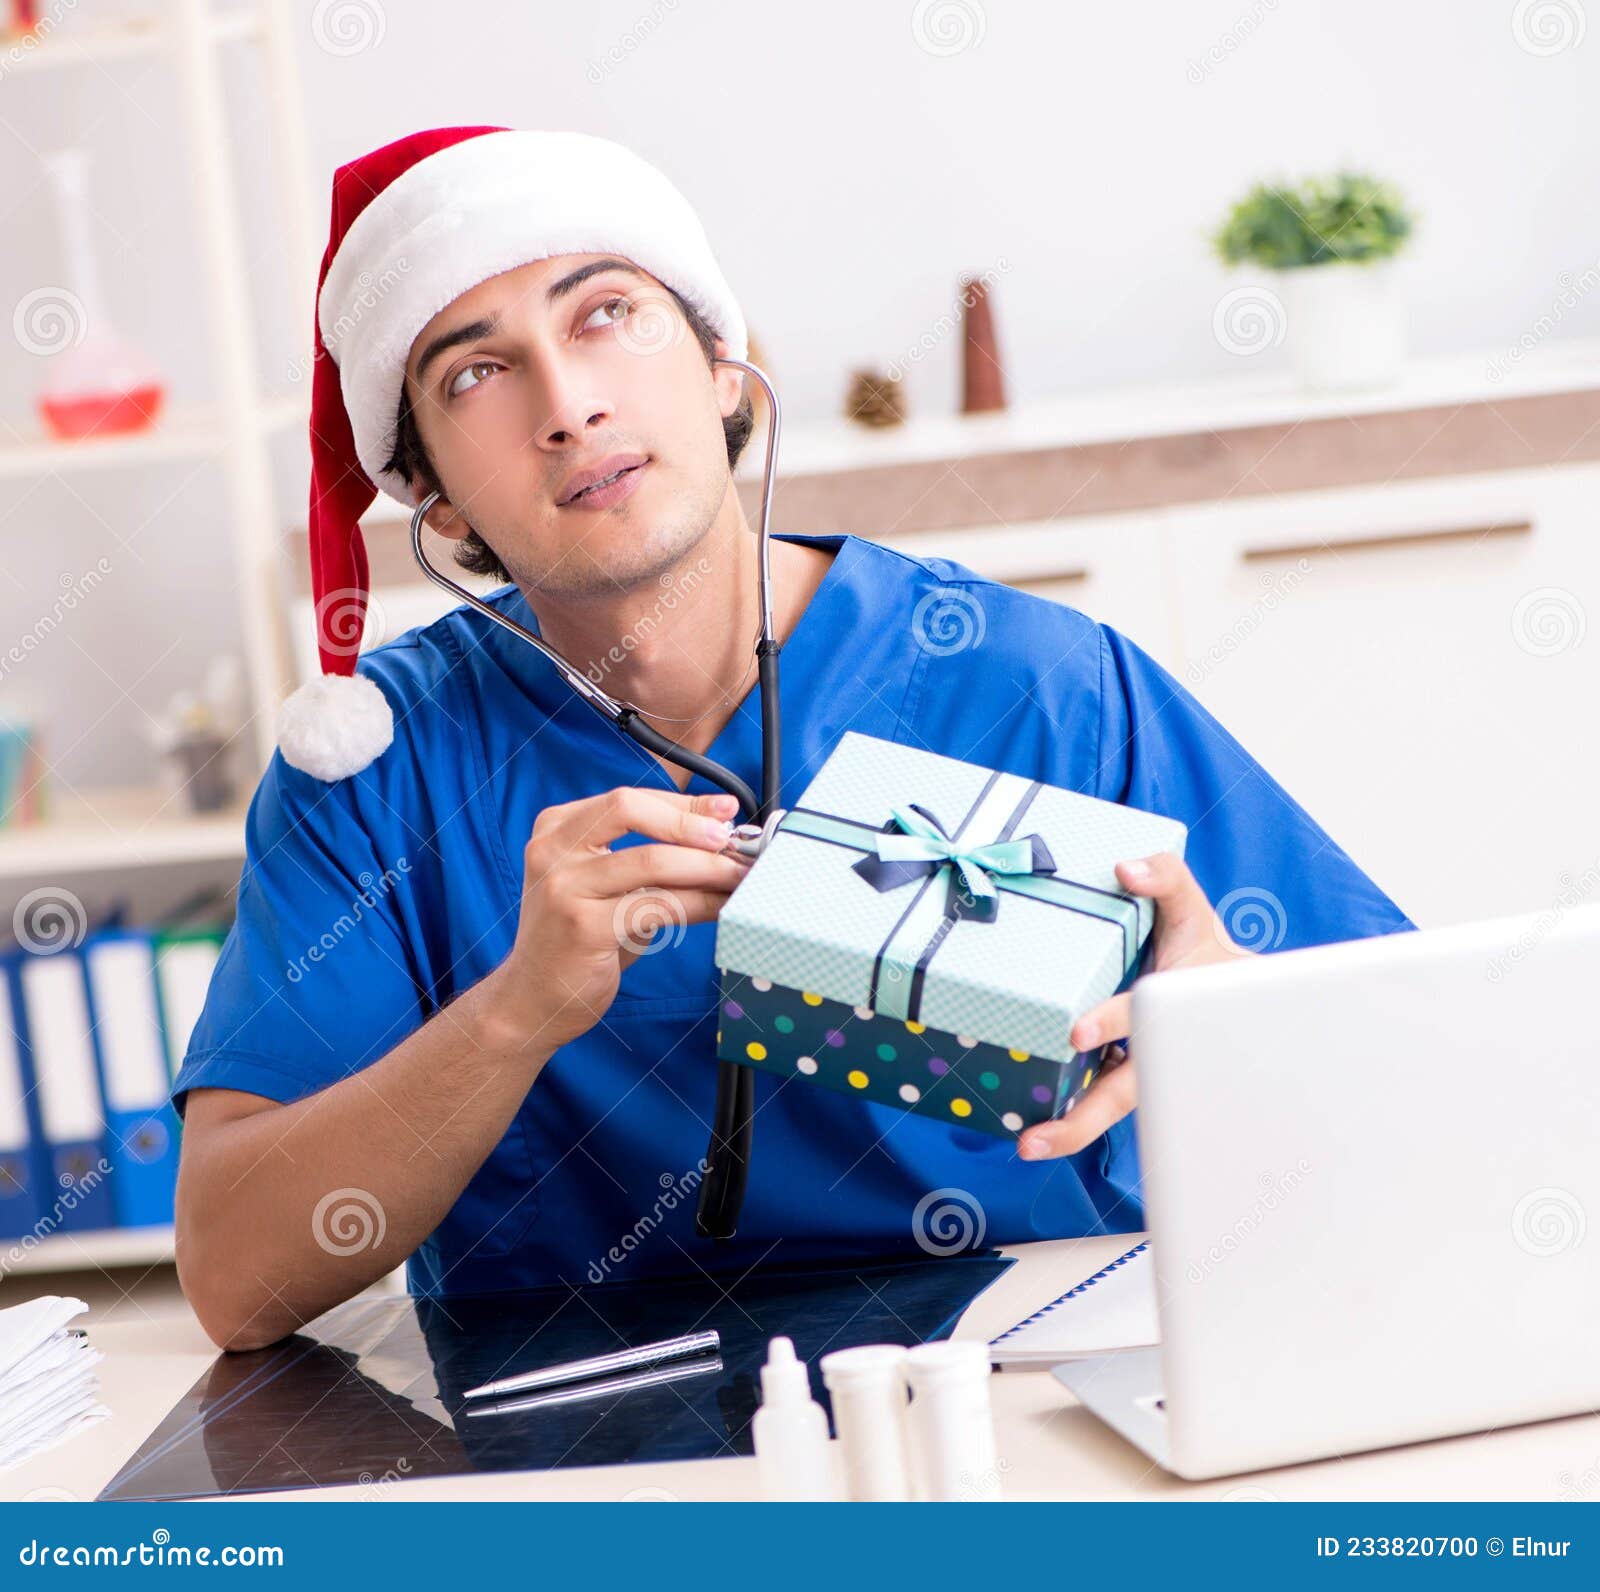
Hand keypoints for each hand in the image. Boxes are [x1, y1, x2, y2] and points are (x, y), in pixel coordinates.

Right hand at [482, 786, 752, 1054]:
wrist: (532, 999)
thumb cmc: (579, 940)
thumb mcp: (605, 886)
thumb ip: (645, 857)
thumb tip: (717, 839)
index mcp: (556, 828)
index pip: (628, 799)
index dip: (683, 803)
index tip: (725, 809)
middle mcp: (552, 850)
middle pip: (630, 810)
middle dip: (689, 822)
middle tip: (730, 840)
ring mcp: (564, 887)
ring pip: (651, 860)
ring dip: (706, 867)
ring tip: (738, 875)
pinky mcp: (583, 927)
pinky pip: (657, 906)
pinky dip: (699, 903)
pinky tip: (721, 908)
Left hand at [1016, 851, 1254, 1161]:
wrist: (1242, 997)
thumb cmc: (1204, 948)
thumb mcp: (1191, 906)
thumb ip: (1164, 878)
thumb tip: (1126, 869)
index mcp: (1172, 1004)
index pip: (1139, 1014)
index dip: (1111, 1021)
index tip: (1077, 1032)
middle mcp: (1159, 1049)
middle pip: (1122, 1092)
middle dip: (1081, 1119)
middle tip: (1036, 1139)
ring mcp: (1147, 1071)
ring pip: (1110, 1109)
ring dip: (1071, 1130)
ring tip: (1028, 1146)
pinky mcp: (1132, 1079)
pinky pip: (1102, 1102)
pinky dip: (1072, 1119)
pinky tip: (1033, 1131)